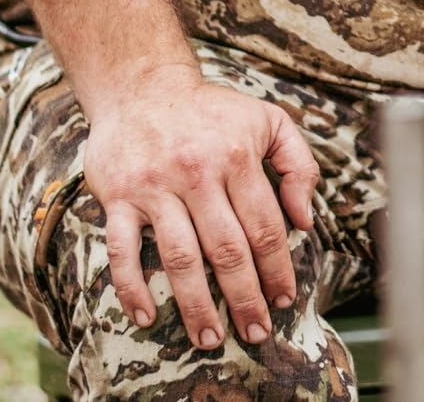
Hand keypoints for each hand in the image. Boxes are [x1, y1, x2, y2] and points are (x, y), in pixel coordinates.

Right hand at [82, 63, 320, 352]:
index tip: (283, 299)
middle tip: (255, 332)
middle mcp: (196, 172)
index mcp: (237, 155)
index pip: (264, 226)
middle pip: (226, 249)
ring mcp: (154, 187)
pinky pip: (122, 250)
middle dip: (244, 298)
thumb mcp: (269, 121)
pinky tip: (146, 316)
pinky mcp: (119, 196)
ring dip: (196, 304)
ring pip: (179, 257)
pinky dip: (131, 287)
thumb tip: (304, 220)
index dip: (277, 269)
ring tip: (209, 338)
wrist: (142, 86)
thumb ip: (298, 165)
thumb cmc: (212, 111)